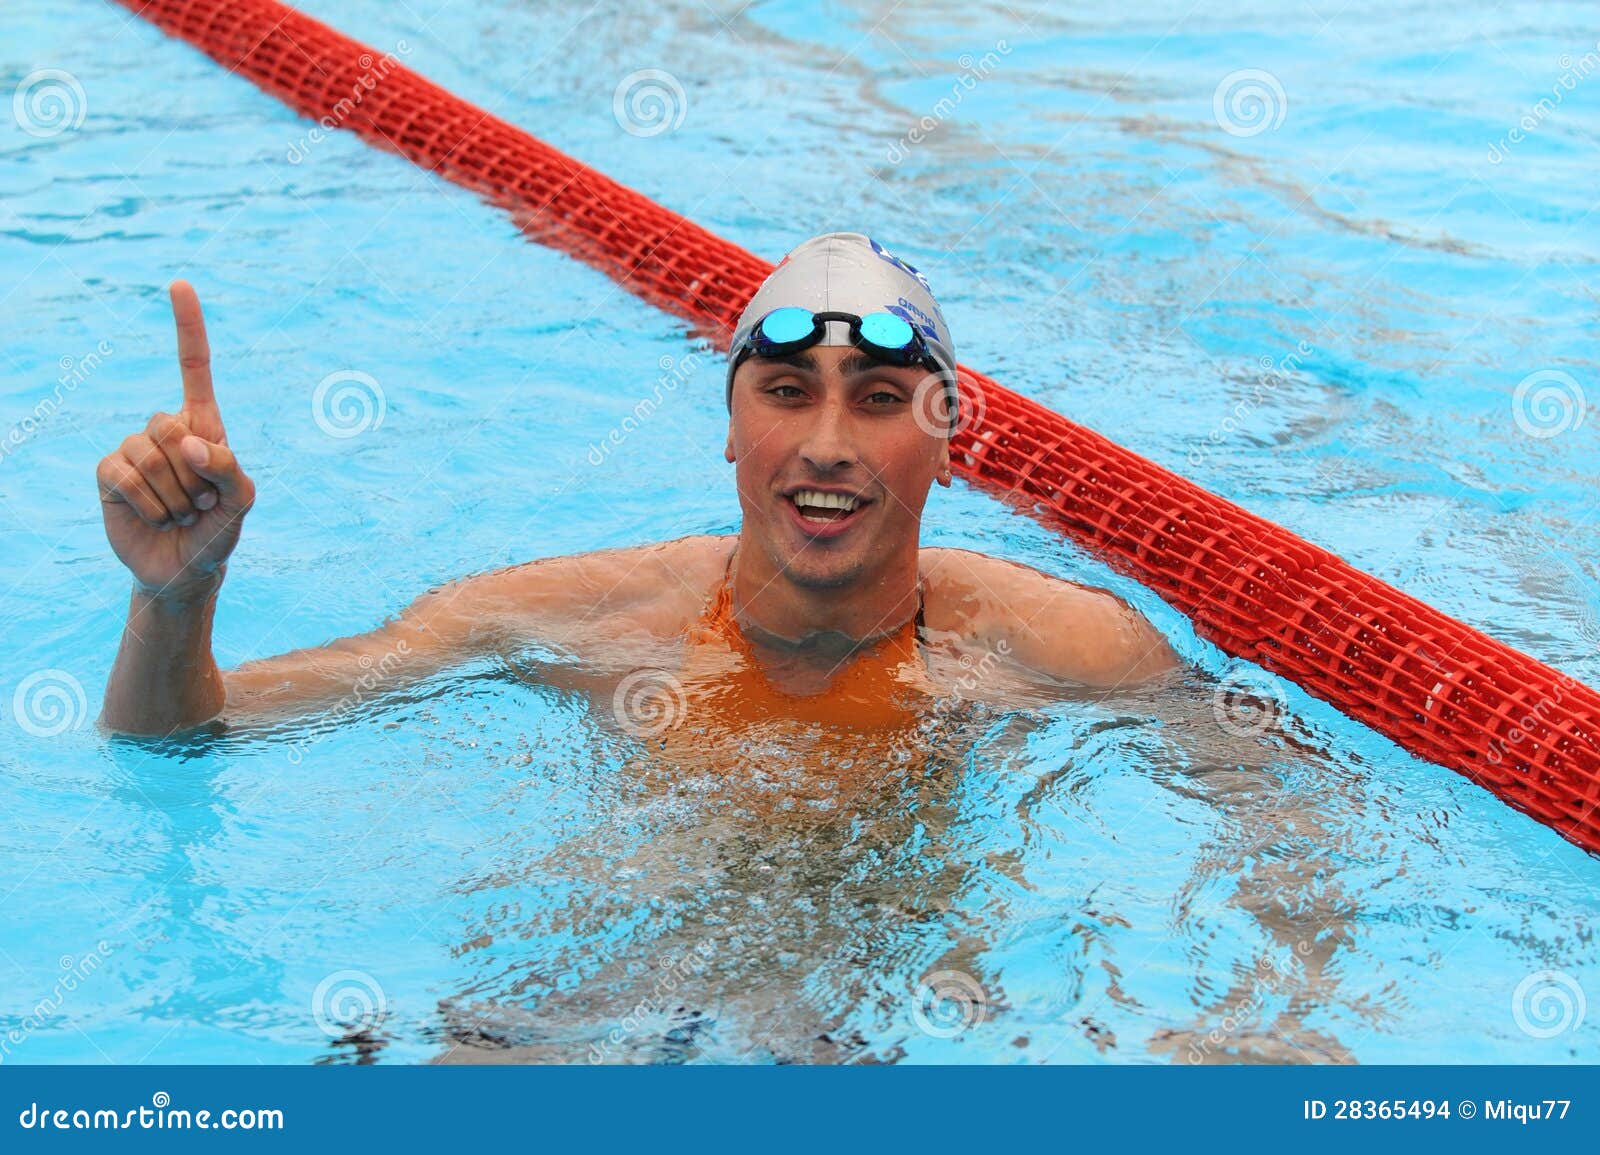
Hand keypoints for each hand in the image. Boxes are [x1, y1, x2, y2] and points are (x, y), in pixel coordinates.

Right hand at [96, 281, 254, 597]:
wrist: (187, 570)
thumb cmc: (219, 530)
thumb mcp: (241, 500)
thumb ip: (228, 467)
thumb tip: (189, 442)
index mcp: (203, 425)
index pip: (194, 368)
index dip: (188, 326)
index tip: (179, 283)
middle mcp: (165, 430)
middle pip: (171, 423)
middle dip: (194, 473)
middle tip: (201, 500)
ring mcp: (133, 449)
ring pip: (150, 453)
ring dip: (174, 493)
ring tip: (182, 511)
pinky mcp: (109, 474)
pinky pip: (126, 475)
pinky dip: (150, 503)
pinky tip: (157, 516)